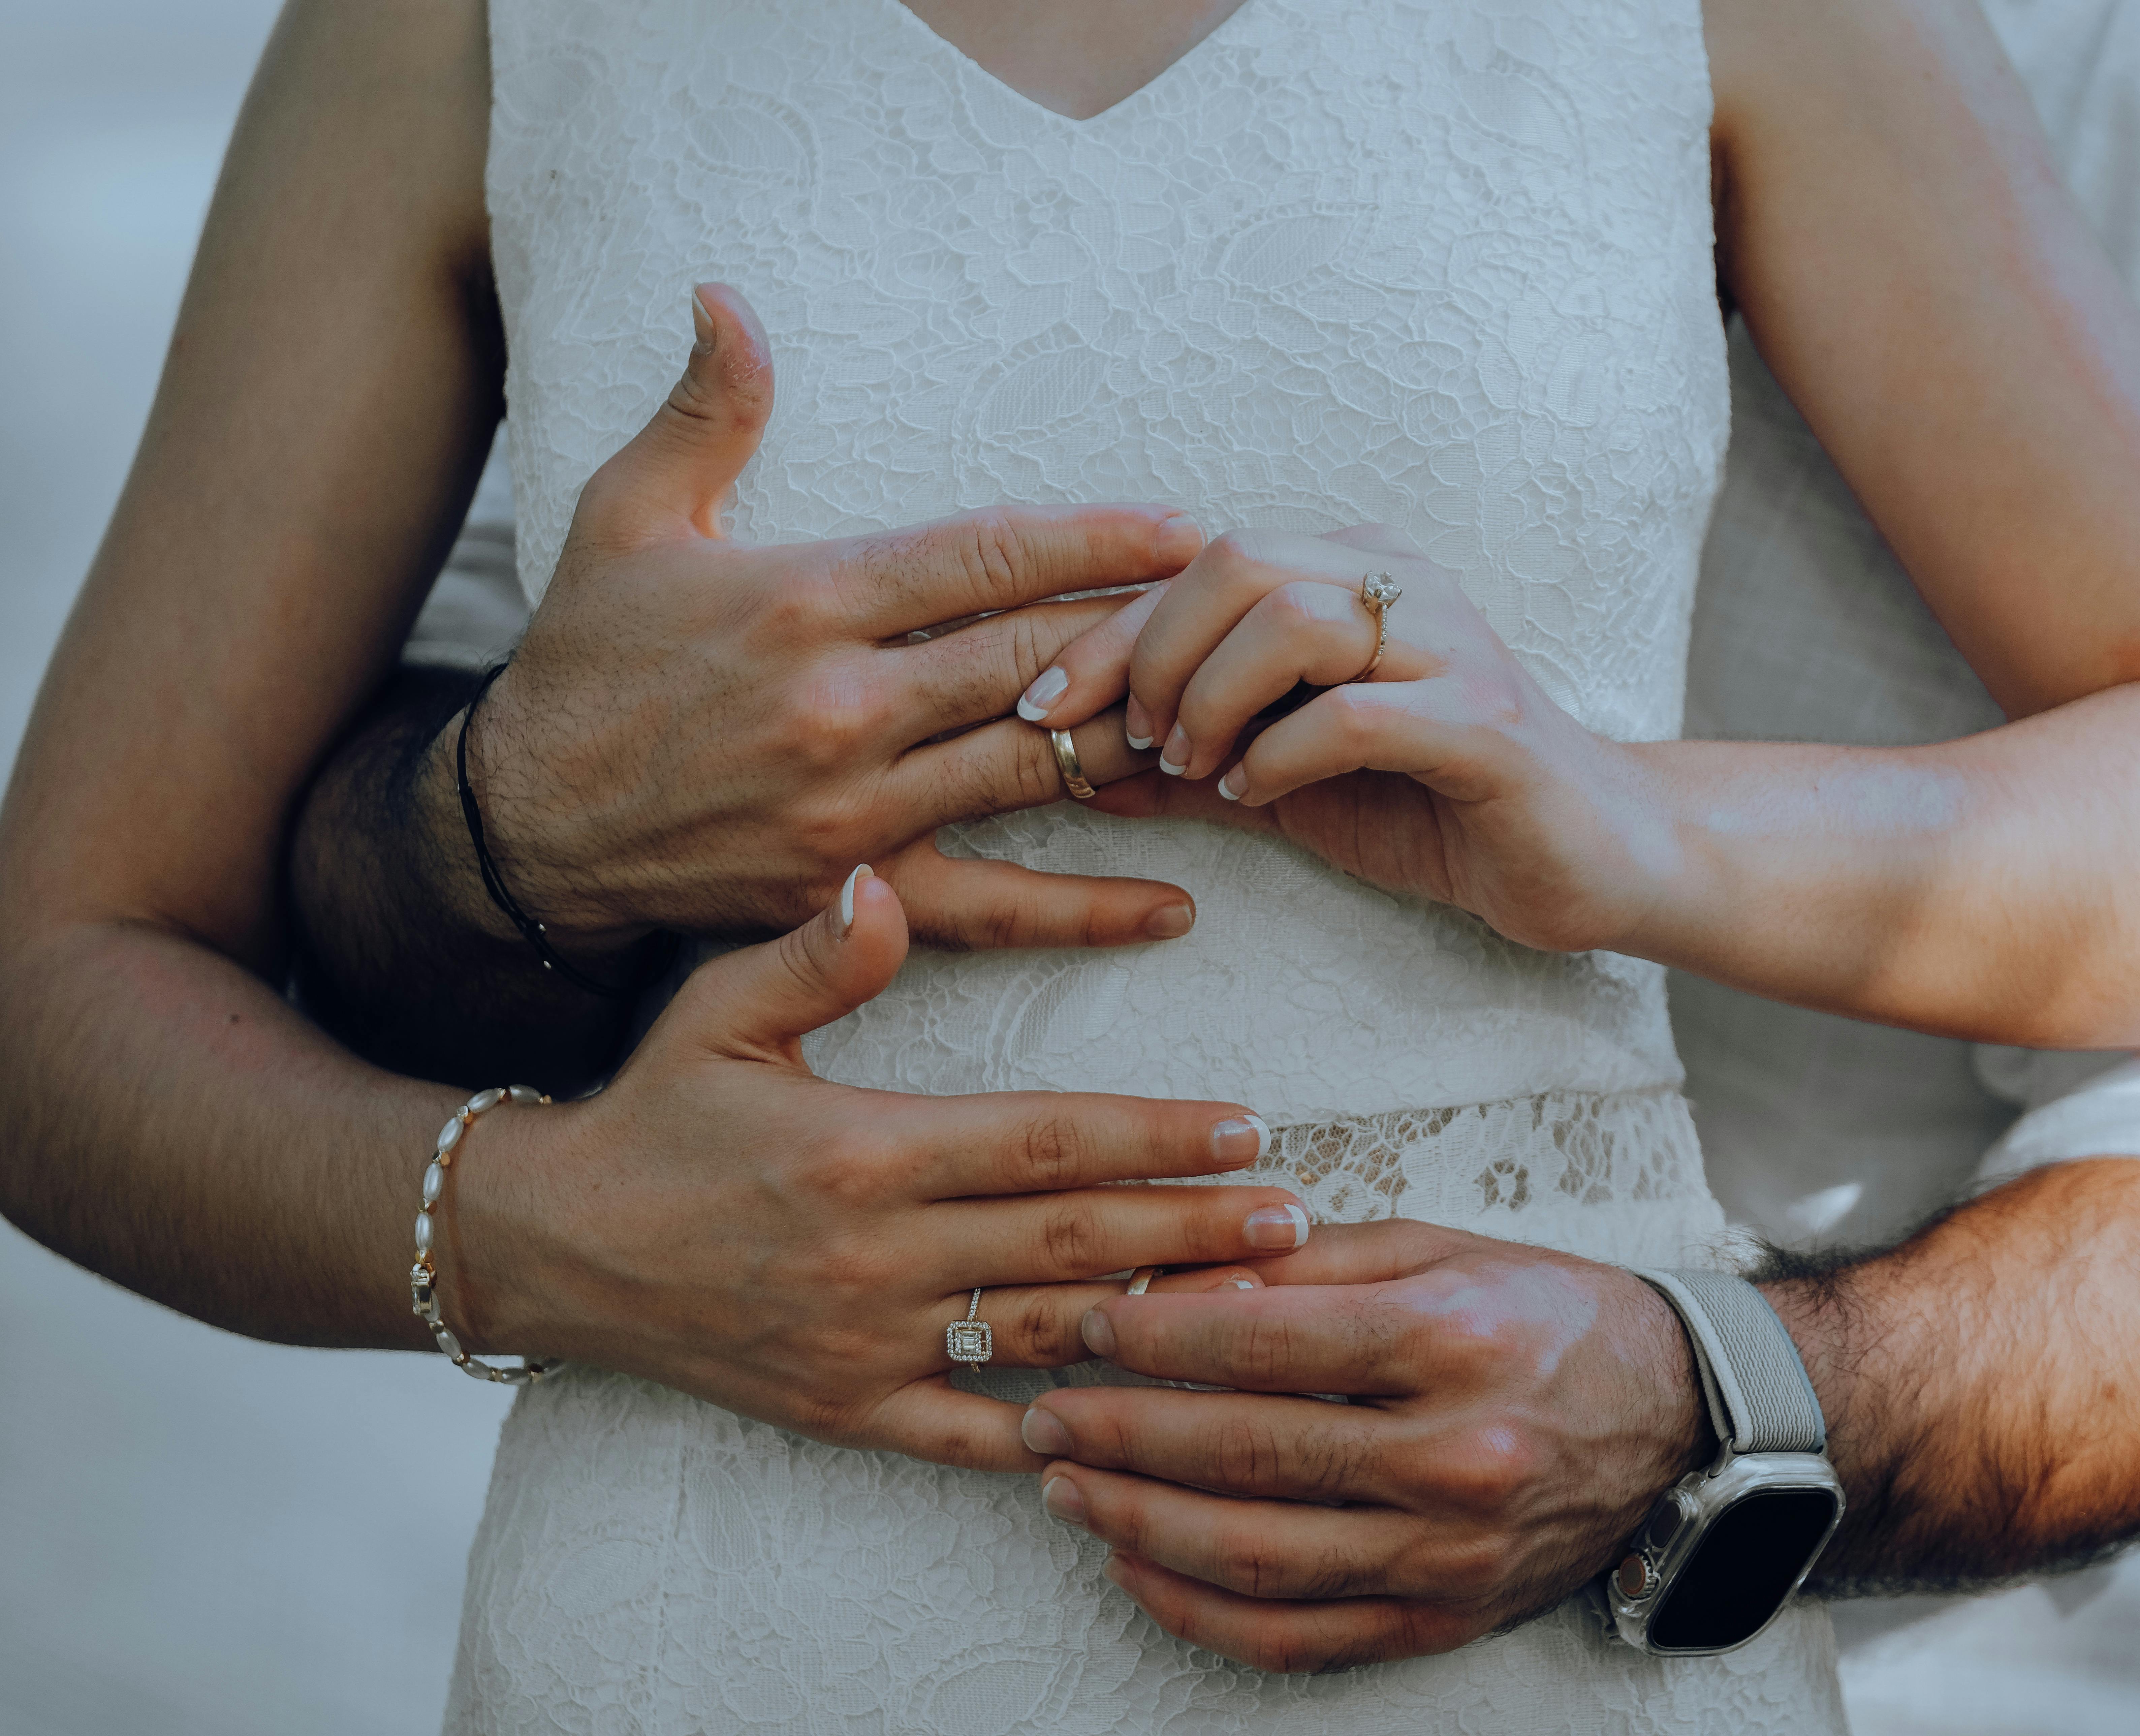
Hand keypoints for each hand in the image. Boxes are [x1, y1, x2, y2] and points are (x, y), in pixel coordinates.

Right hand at [447, 864, 1314, 1467]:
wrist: (552, 1246)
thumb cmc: (652, 1118)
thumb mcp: (716, 1012)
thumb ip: (814, 956)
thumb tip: (883, 883)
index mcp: (867, 1151)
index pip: (1049, 1140)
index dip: (1156, 1137)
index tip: (1246, 1130)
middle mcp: (878, 1254)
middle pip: (1072, 1240)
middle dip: (1193, 1229)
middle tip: (1296, 1219)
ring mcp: (865, 1342)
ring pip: (1042, 1336)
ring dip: (1154, 1322)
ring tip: (1254, 1307)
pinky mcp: (845, 1408)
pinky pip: (966, 1432)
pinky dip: (1047, 1434)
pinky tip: (1131, 1425)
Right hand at [455, 281, 1196, 954]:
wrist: (523, 824)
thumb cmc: (585, 662)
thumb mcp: (626, 518)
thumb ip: (703, 411)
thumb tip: (727, 296)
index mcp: (806, 602)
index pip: (986, 556)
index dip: (1097, 538)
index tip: (1183, 528)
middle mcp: (843, 706)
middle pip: (1033, 658)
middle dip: (1142, 632)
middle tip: (1232, 615)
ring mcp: (855, 809)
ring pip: (1034, 769)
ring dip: (1134, 744)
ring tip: (1223, 721)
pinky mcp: (854, 891)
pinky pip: (996, 908)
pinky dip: (1089, 911)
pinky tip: (1174, 905)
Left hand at [1014, 524, 1672, 953]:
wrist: (1588, 858)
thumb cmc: (1436, 807)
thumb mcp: (1288, 778)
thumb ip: (1195, 759)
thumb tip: (1077, 764)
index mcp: (1352, 575)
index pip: (1202, 561)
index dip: (1108, 631)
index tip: (1045, 706)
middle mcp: (1401, 585)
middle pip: (1237, 561)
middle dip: (1155, 654)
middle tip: (1140, 740)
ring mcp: (1451, 648)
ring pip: (1294, 620)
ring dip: (1216, 699)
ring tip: (1203, 766)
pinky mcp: (1486, 724)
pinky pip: (1356, 710)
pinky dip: (1284, 753)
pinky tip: (1261, 792)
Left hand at [1014, 1221, 1708, 1670]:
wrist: (1672, 1412)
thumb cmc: (1545, 1314)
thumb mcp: (1438, 1249)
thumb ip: (1306, 1266)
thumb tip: (1179, 1287)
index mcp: (1453, 1342)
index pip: (1266, 1346)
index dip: (1159, 1339)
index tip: (1091, 1327)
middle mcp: (1455, 1454)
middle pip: (1248, 1454)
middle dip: (1124, 1433)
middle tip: (1045, 1413)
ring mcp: (1452, 1551)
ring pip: (1259, 1556)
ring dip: (1141, 1526)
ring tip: (1067, 1489)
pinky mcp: (1447, 1615)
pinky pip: (1299, 1636)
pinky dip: (1202, 1611)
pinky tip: (1138, 1569)